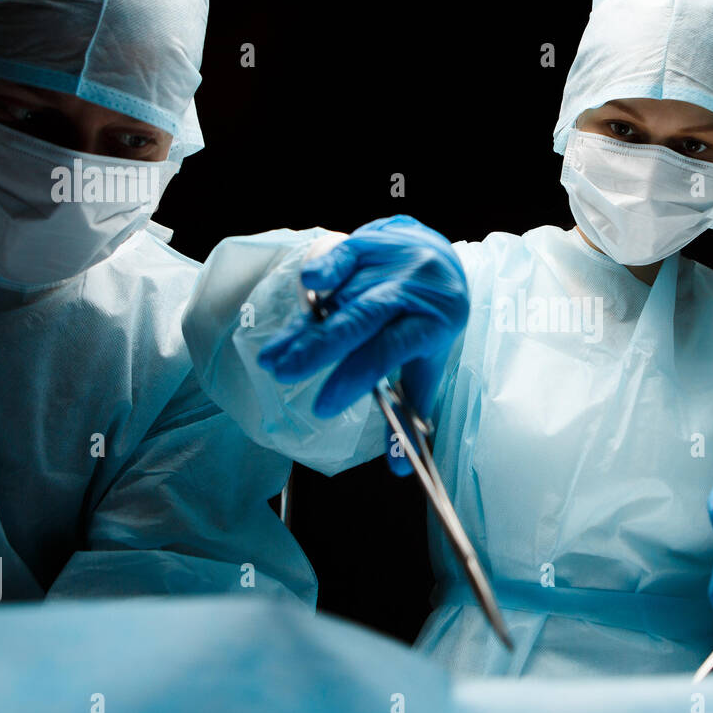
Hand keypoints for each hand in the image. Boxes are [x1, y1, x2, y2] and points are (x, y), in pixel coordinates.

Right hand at [258, 215, 468, 474]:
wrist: (439, 256)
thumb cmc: (430, 318)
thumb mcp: (430, 361)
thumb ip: (413, 411)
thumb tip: (400, 468)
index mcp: (432, 322)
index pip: (389, 350)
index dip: (355, 376)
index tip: (322, 406)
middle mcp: (410, 290)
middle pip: (363, 318)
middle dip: (320, 348)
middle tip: (283, 374)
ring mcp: (388, 264)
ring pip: (342, 296)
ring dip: (305, 328)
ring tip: (273, 358)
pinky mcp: (367, 245)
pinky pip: (343, 255)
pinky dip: (326, 269)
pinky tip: (306, 287)